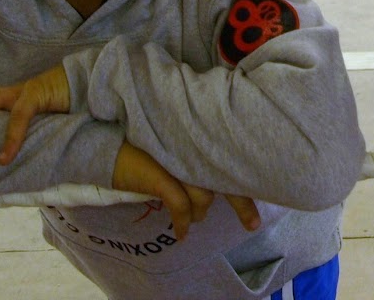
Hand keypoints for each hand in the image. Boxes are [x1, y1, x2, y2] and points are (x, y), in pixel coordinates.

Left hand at [0, 64, 70, 165]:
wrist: (92, 87)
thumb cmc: (64, 105)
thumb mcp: (35, 121)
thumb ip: (17, 133)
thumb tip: (2, 156)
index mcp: (3, 99)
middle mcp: (5, 94)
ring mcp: (20, 93)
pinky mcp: (37, 96)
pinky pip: (20, 120)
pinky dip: (11, 139)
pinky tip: (3, 159)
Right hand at [112, 141, 260, 241]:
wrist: (110, 144)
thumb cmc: (147, 143)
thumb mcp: (178, 144)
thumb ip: (200, 154)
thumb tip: (220, 180)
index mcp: (201, 138)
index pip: (231, 157)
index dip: (248, 178)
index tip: (264, 195)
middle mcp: (194, 148)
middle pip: (225, 177)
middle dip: (242, 204)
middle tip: (253, 225)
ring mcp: (177, 160)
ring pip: (204, 195)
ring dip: (200, 212)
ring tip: (194, 218)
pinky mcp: (159, 174)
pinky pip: (179, 204)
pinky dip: (182, 221)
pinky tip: (182, 234)